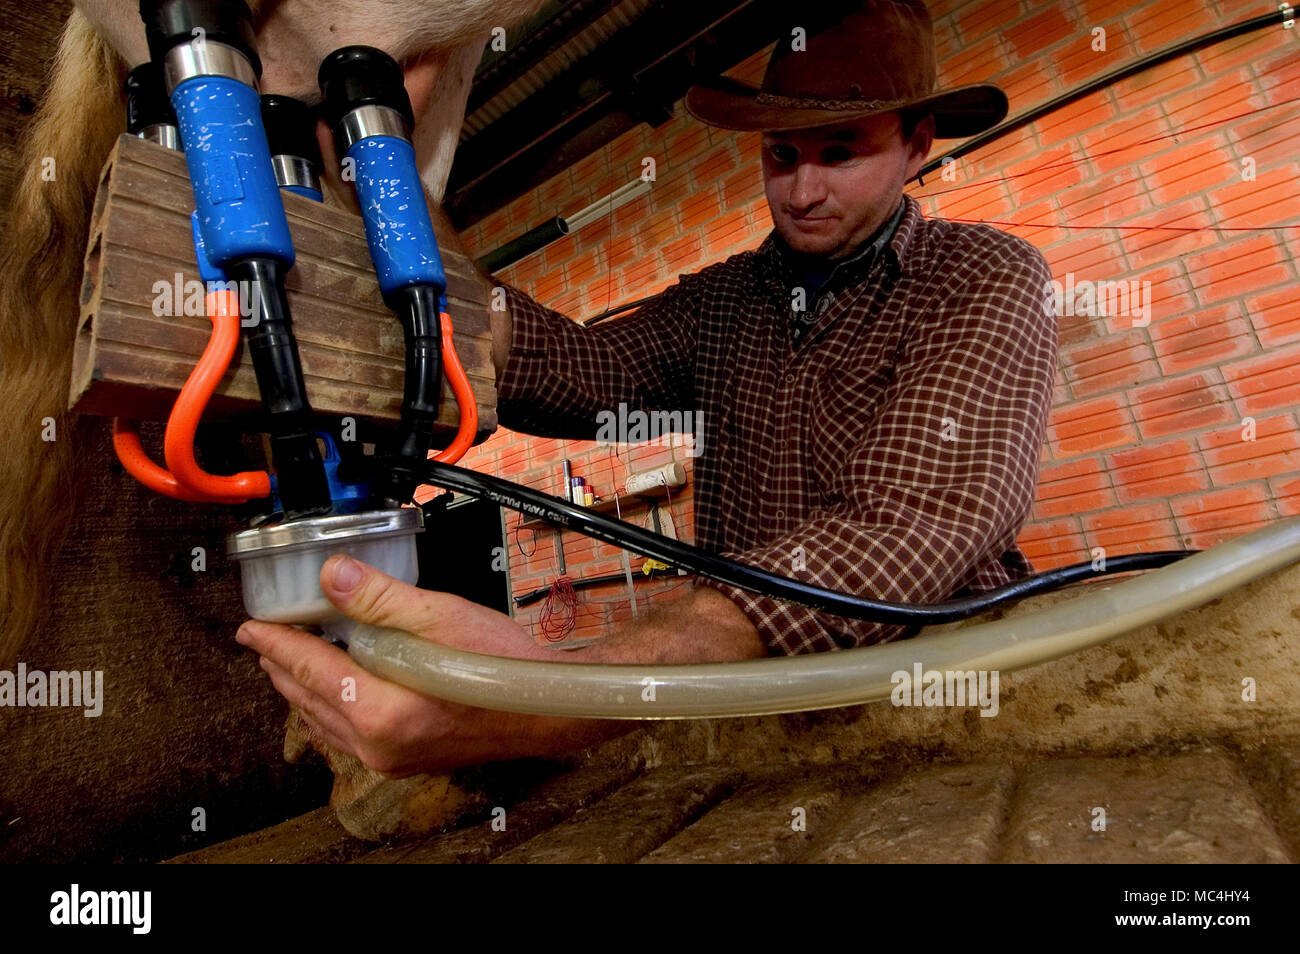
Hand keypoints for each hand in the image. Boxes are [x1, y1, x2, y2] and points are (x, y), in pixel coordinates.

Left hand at [235, 554, 562, 775]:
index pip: (309, 670)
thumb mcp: (440, 616)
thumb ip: (379, 598)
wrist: (545, 706)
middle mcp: (378, 744)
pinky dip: (331, 705)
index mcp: (382, 711)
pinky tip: (335, 687)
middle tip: (263, 637)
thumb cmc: (503, 665)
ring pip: (325, 720)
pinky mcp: (403, 760)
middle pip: (308, 699)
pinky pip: (348, 733)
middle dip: (281, 665)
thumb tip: (332, 576)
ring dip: (302, 687)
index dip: (275, 644)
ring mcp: (390, 758)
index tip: (251, 628)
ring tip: (289, 659)